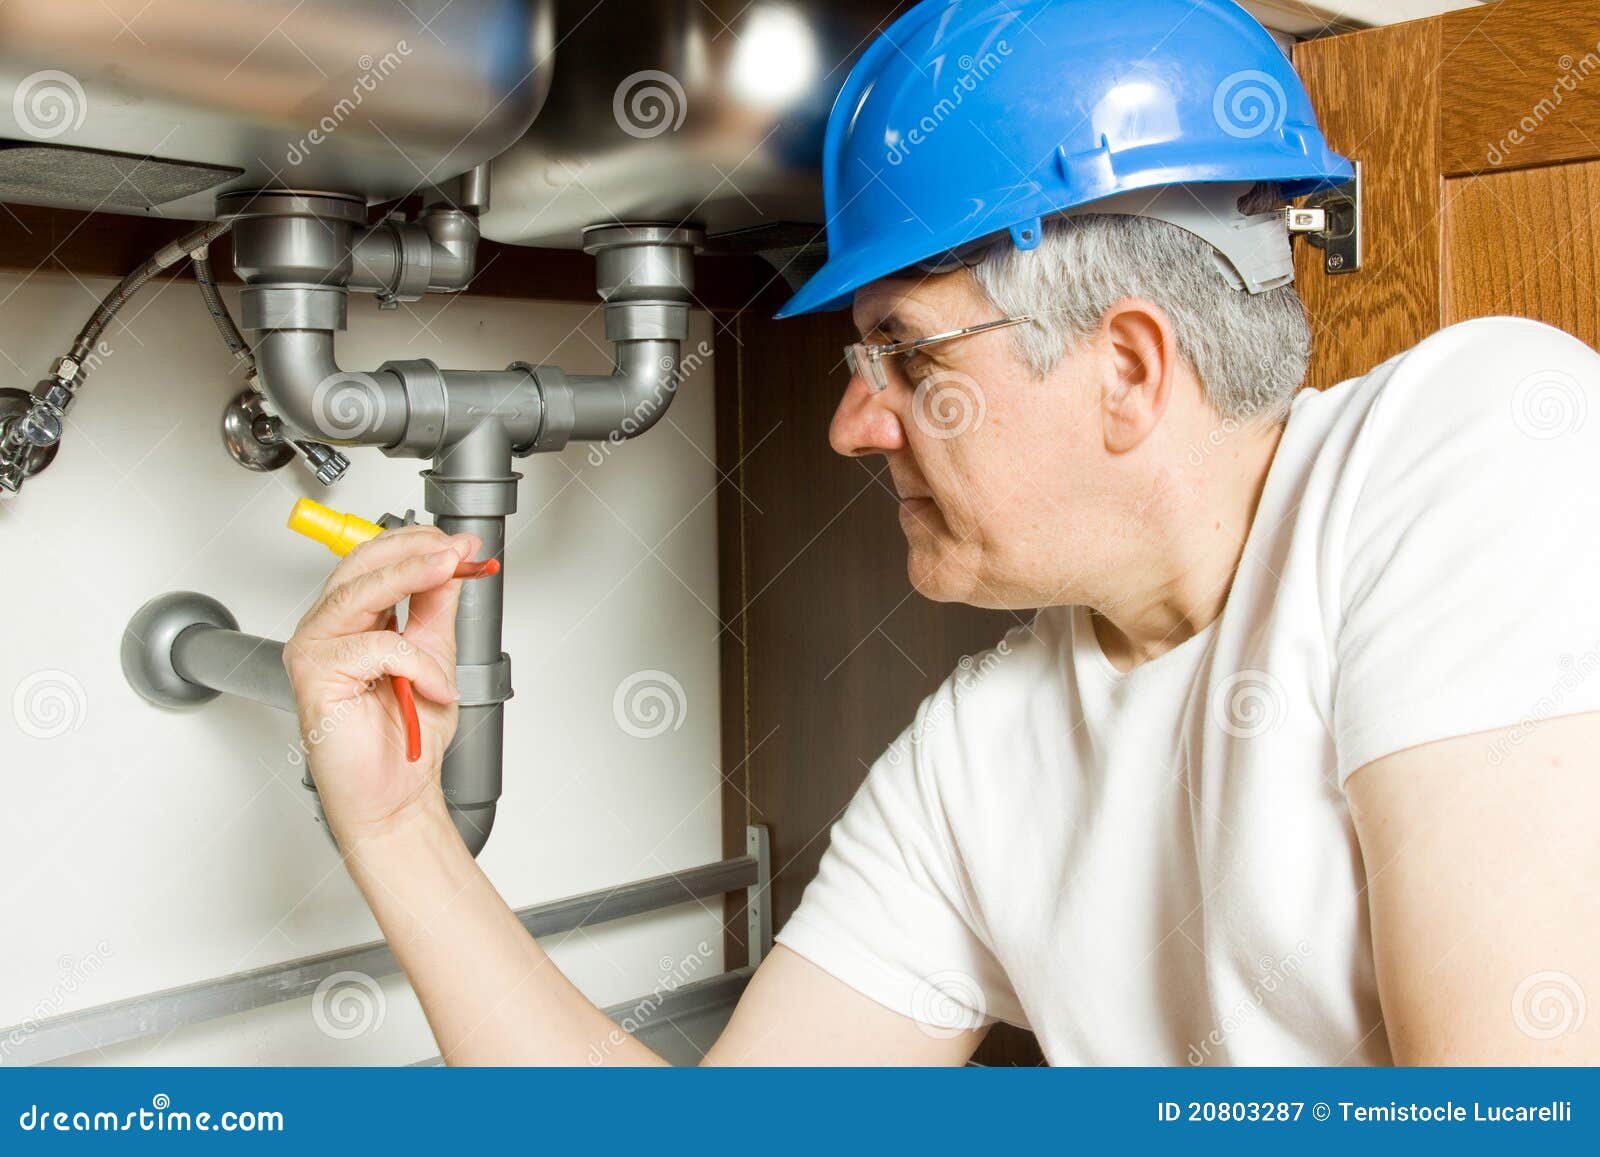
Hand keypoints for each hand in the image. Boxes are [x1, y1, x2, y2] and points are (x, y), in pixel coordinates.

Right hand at [283, 525, 480, 843]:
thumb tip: (452, 561)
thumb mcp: (435, 654)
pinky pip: (375, 645)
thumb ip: (437, 606)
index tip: (463, 544)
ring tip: (451, 571)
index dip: (419, 544)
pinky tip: (434, 685)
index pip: (375, 561)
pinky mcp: (314, 676)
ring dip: (414, 576)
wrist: (397, 795)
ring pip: (360, 591)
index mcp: (351, 621)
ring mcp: (314, 650)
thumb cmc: (406, 737)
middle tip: (457, 550)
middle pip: (361, 565)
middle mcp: (326, 630)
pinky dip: (415, 661)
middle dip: (415, 549)